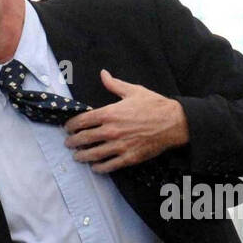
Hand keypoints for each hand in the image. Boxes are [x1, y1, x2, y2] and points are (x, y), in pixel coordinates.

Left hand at [62, 69, 188, 173]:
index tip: (68, 128)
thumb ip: (114, 84)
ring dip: (82, 156)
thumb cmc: (154, 105)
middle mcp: (111, 131)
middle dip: (73, 142)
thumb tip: (103, 74)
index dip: (71, 126)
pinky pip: (108, 166)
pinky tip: (94, 167)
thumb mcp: (133, 91)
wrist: (175, 122)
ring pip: (92, 155)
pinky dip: (98, 168)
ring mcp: (119, 146)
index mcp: (109, 113)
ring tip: (77, 156)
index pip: (82, 121)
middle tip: (69, 144)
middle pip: (83, 139)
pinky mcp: (128, 158)